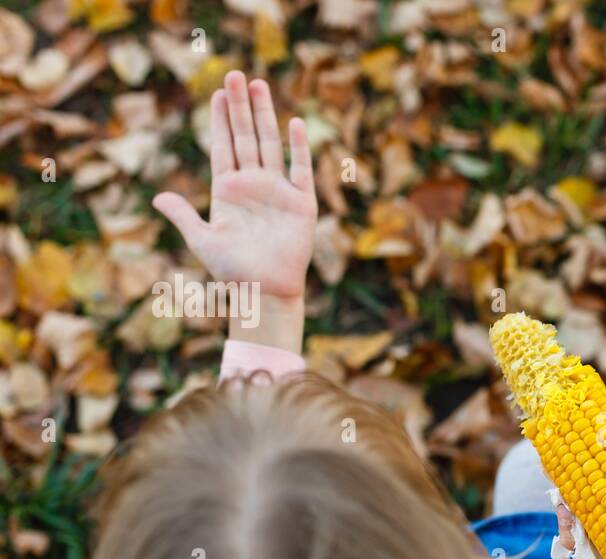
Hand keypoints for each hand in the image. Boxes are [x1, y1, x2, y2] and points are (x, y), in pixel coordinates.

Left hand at [152, 71, 316, 354]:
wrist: (265, 290)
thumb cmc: (232, 270)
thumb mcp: (201, 240)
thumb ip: (183, 215)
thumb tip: (158, 196)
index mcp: (227, 190)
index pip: (223, 146)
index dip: (219, 120)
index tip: (217, 93)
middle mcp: (253, 185)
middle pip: (245, 137)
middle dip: (240, 106)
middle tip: (235, 75)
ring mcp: (277, 190)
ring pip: (270, 144)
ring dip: (265, 115)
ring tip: (259, 85)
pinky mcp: (301, 202)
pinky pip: (300, 169)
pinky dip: (298, 148)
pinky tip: (294, 124)